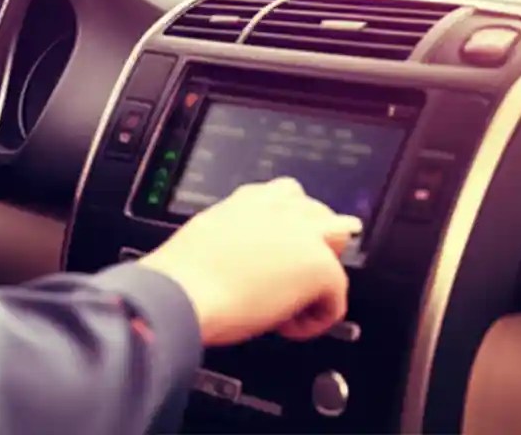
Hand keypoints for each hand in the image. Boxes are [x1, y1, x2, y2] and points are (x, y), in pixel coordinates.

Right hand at [138, 177, 359, 346]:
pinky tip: (288, 328)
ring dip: (322, 268)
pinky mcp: (321, 267)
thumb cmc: (181, 278)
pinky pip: (337, 299)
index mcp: (247, 200)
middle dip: (312, 242)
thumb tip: (240, 261)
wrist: (181, 293)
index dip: (286, 225)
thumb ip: (233, 238)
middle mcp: (279, 209)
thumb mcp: (205, 239)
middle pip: (320, 212)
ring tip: (299, 299)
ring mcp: (304, 235)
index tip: (276, 249)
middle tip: (289, 278)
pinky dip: (317, 320)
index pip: (286, 194)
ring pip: (340, 240)